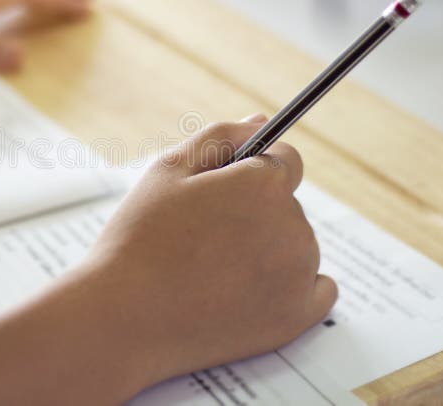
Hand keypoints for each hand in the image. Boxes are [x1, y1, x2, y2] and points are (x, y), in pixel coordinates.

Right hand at [86, 114, 337, 389]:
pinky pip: (318, 289)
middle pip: (288, 205)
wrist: (124, 319)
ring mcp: (298, 275)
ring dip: (269, 249)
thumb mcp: (168, 170)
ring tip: (214, 269)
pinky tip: (254, 290)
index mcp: (264, 184)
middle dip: (256, 212)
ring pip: (297, 245)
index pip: (284, 160)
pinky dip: (294, 286)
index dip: (250, 173)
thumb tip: (261, 123)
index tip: (222, 194)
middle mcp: (292, 225)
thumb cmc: (139, 239)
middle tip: (204, 236)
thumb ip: (220, 138)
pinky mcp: (296, 317)